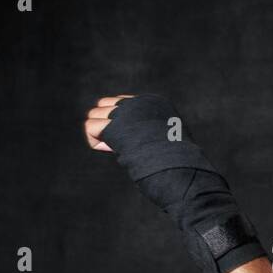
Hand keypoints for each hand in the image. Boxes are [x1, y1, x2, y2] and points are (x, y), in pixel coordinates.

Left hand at [82, 92, 265, 272]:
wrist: (182, 170)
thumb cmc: (178, 164)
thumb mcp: (167, 140)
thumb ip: (148, 132)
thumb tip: (118, 138)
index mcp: (155, 103)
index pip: (122, 103)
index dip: (122, 125)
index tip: (133, 143)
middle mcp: (140, 102)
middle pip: (105, 105)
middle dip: (107, 125)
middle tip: (119, 147)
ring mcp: (127, 112)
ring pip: (95, 114)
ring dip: (100, 133)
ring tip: (115, 150)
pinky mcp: (117, 126)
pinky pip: (91, 127)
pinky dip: (95, 141)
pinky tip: (109, 151)